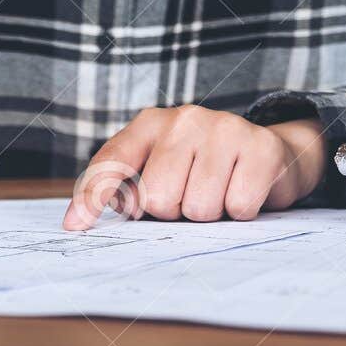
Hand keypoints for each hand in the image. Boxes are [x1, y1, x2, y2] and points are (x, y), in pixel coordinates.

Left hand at [62, 108, 327, 229]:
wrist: (270, 154)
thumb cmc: (203, 171)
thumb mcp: (161, 170)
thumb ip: (124, 189)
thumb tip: (77, 223)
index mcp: (150, 125)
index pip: (112, 162)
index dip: (92, 196)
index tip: (75, 226)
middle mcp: (184, 119)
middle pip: (159, 199)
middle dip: (176, 212)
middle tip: (192, 196)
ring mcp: (224, 128)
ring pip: (200, 208)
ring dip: (211, 214)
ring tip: (220, 192)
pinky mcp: (260, 147)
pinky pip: (239, 206)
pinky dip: (242, 212)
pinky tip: (244, 190)